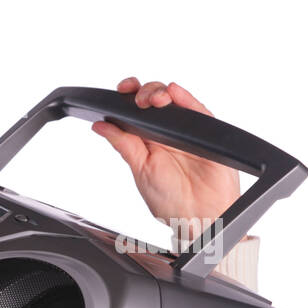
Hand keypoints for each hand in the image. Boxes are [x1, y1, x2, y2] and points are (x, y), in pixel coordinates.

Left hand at [91, 78, 240, 234]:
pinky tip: (175, 93)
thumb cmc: (171, 200)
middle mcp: (165, 132)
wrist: (199, 216)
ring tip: (154, 100)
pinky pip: (197, 110)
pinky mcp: (207, 131)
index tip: (121, 91)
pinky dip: (186, 98)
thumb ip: (123, 145)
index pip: (134, 110)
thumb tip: (100, 126)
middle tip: (139, 101)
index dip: (128, 96)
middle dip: (144, 93)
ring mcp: (186, 130)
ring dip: (162, 92)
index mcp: (145, 140)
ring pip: (174, 100)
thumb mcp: (140, 170)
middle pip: (153, 100)